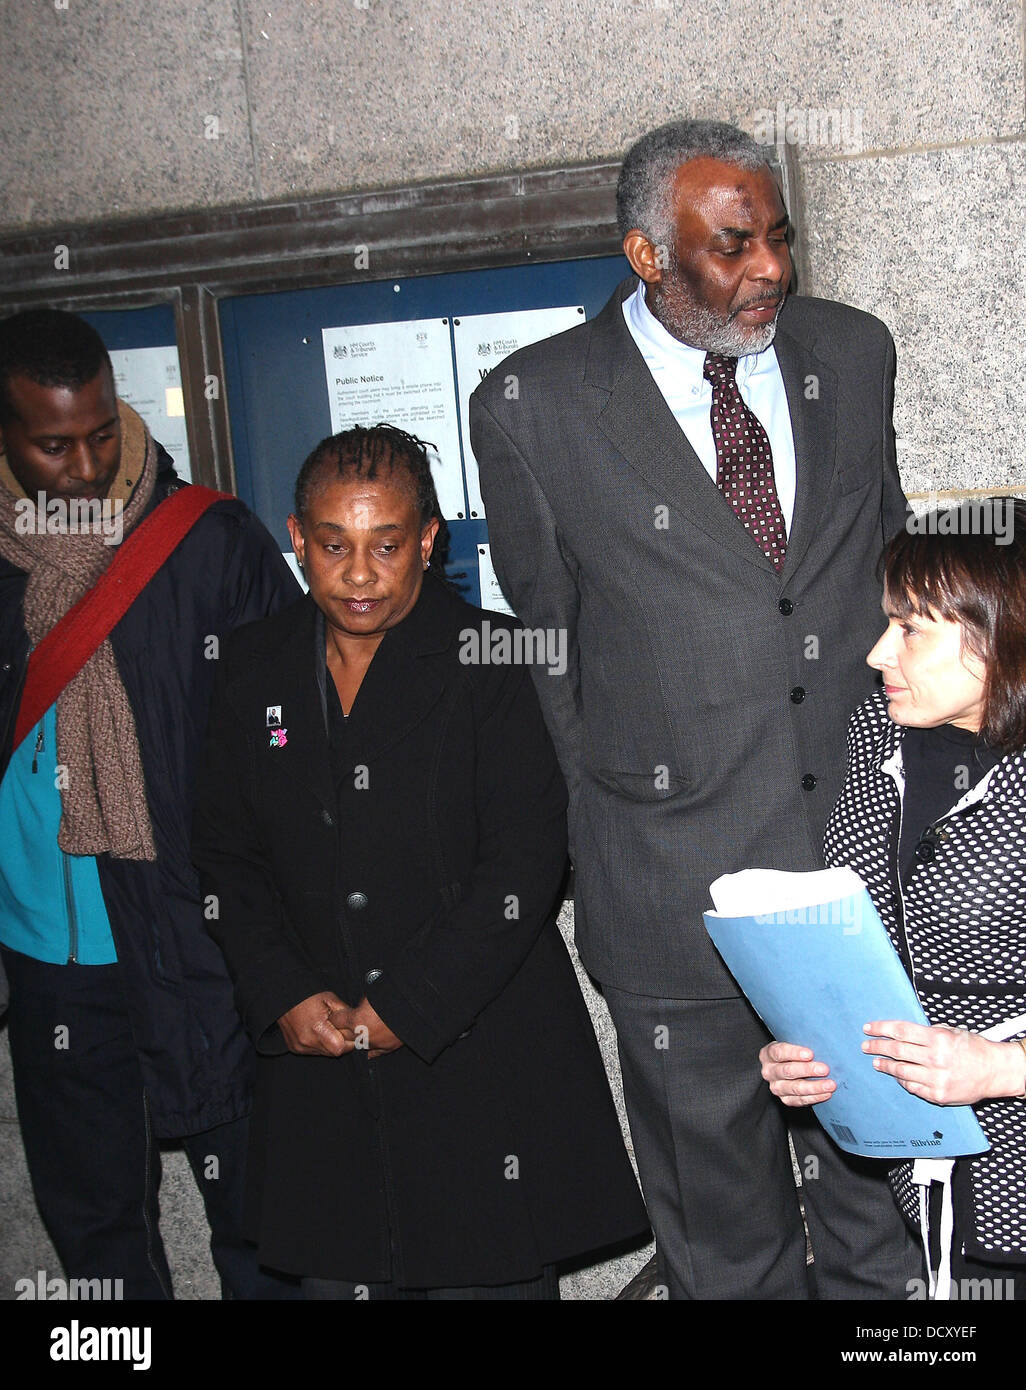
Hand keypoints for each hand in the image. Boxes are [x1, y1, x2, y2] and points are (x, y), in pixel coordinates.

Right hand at [278, 991, 356, 1056]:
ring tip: (326, 1029)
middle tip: (339, 1029)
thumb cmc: (307, 996)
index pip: (341, 1048)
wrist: (284, 998)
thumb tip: (358, 1024)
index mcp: (317, 1029)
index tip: (350, 1033)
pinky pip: (313, 1051)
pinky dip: (318, 1044)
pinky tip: (316, 1032)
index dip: (349, 1042)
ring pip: (324, 1053)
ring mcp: (299, 1047)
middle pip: (333, 1052)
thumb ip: (346, 1014)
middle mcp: (307, 1041)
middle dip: (340, 1043)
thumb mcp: (331, 999)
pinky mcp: (294, 1048)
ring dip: (329, 1044)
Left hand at [328, 997, 401, 1058]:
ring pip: (356, 1045)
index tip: (336, 1014)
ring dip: (354, 1038)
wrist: (414, 1007)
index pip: (336, 1020)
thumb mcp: (372, 994)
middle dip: (340, 1029)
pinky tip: (368, 1043)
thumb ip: (362, 1001)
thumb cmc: (393, 996)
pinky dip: (369, 1048)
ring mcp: (374, 1043)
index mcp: (356, 1019)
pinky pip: (372, 1052)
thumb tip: (361, 1003)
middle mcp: (362, 1034)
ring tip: (356, 1031)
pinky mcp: (386, 1048)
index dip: (336, 1016)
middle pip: (342, 1035)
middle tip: (341, 1024)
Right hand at [759, 1040, 836, 1106]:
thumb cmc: (794, 1052)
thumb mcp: (792, 1042)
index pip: (779, 1052)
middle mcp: (769, 1071)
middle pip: (787, 1071)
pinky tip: (826, 1094)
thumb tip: (823, 1041)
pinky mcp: (785, 1099)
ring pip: (794, 1088)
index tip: (810, 1054)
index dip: (794, 1053)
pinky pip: (800, 1100)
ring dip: (814, 1087)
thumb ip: (801, 1040)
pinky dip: (814, 1097)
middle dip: (807, 1070)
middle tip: (825, 1069)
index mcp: (768, 1054)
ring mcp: (776, 1087)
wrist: (789, 1067)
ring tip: (830, 1085)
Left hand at [862, 1020, 1025, 1105]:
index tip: (868, 1028)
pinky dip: (902, 1080)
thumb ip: (926, 1032)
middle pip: (896, 1051)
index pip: (900, 1031)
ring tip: (877, 1062)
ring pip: (901, 1071)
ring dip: (885, 1065)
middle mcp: (935, 1059)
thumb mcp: (950, 1031)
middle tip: (866, 1045)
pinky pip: (912, 1087)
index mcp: (937, 1039)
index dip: (881, 1029)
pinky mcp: (937, 1095)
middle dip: (877, 1047)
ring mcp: (935, 1079)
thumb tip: (900, 1032)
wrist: (994, 1071)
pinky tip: (897, 1076)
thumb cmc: (973, 1048)